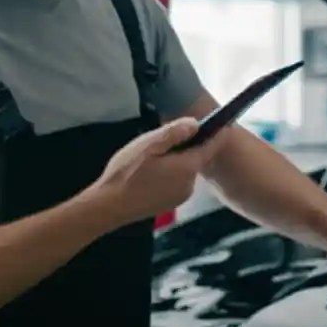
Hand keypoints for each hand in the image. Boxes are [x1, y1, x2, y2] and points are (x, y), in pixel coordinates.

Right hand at [92, 117, 227, 224]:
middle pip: (196, 157)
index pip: (212, 146)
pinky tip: (146, 173)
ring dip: (174, 160)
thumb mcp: (148, 145)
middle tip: (159, 140)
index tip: (218, 120)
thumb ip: (174, 133)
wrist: (109, 206)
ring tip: (148, 158)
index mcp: (188, 167)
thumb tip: (196, 123)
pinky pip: (176, 181)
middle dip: (184, 145)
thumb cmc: (126, 172)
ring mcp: (181, 196)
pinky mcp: (170, 203)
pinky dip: (168, 173)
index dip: (216, 132)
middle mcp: (190, 184)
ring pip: (184, 169)